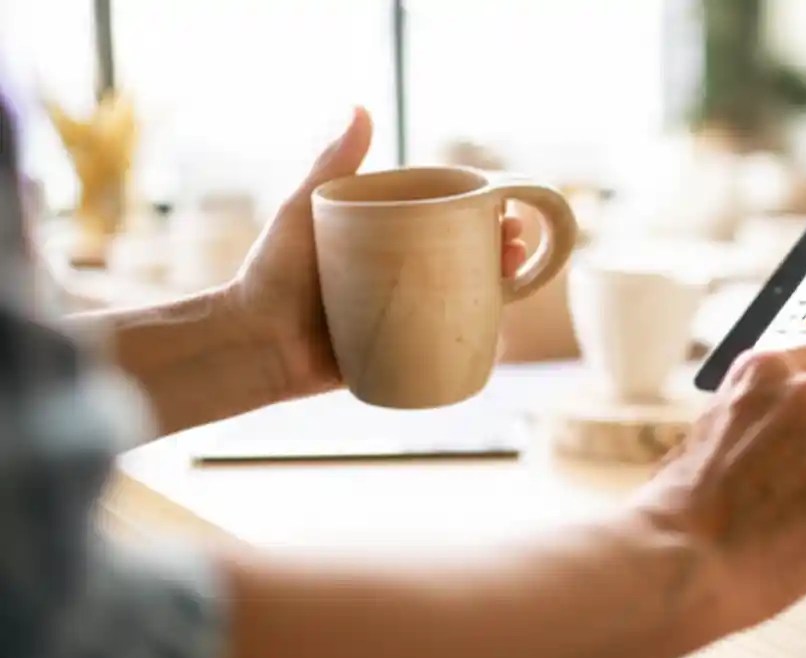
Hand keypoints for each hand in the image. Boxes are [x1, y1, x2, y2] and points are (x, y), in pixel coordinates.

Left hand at [225, 107, 527, 399]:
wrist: (250, 342)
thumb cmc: (272, 272)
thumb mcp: (306, 210)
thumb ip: (334, 163)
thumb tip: (361, 108)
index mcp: (385, 246)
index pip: (444, 228)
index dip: (480, 222)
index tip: (505, 216)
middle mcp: (398, 281)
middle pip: (462, 265)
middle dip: (498, 257)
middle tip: (513, 249)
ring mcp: (400, 320)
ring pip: (459, 306)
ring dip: (494, 297)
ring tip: (510, 286)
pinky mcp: (396, 358)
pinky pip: (441, 350)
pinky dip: (472, 344)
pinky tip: (497, 336)